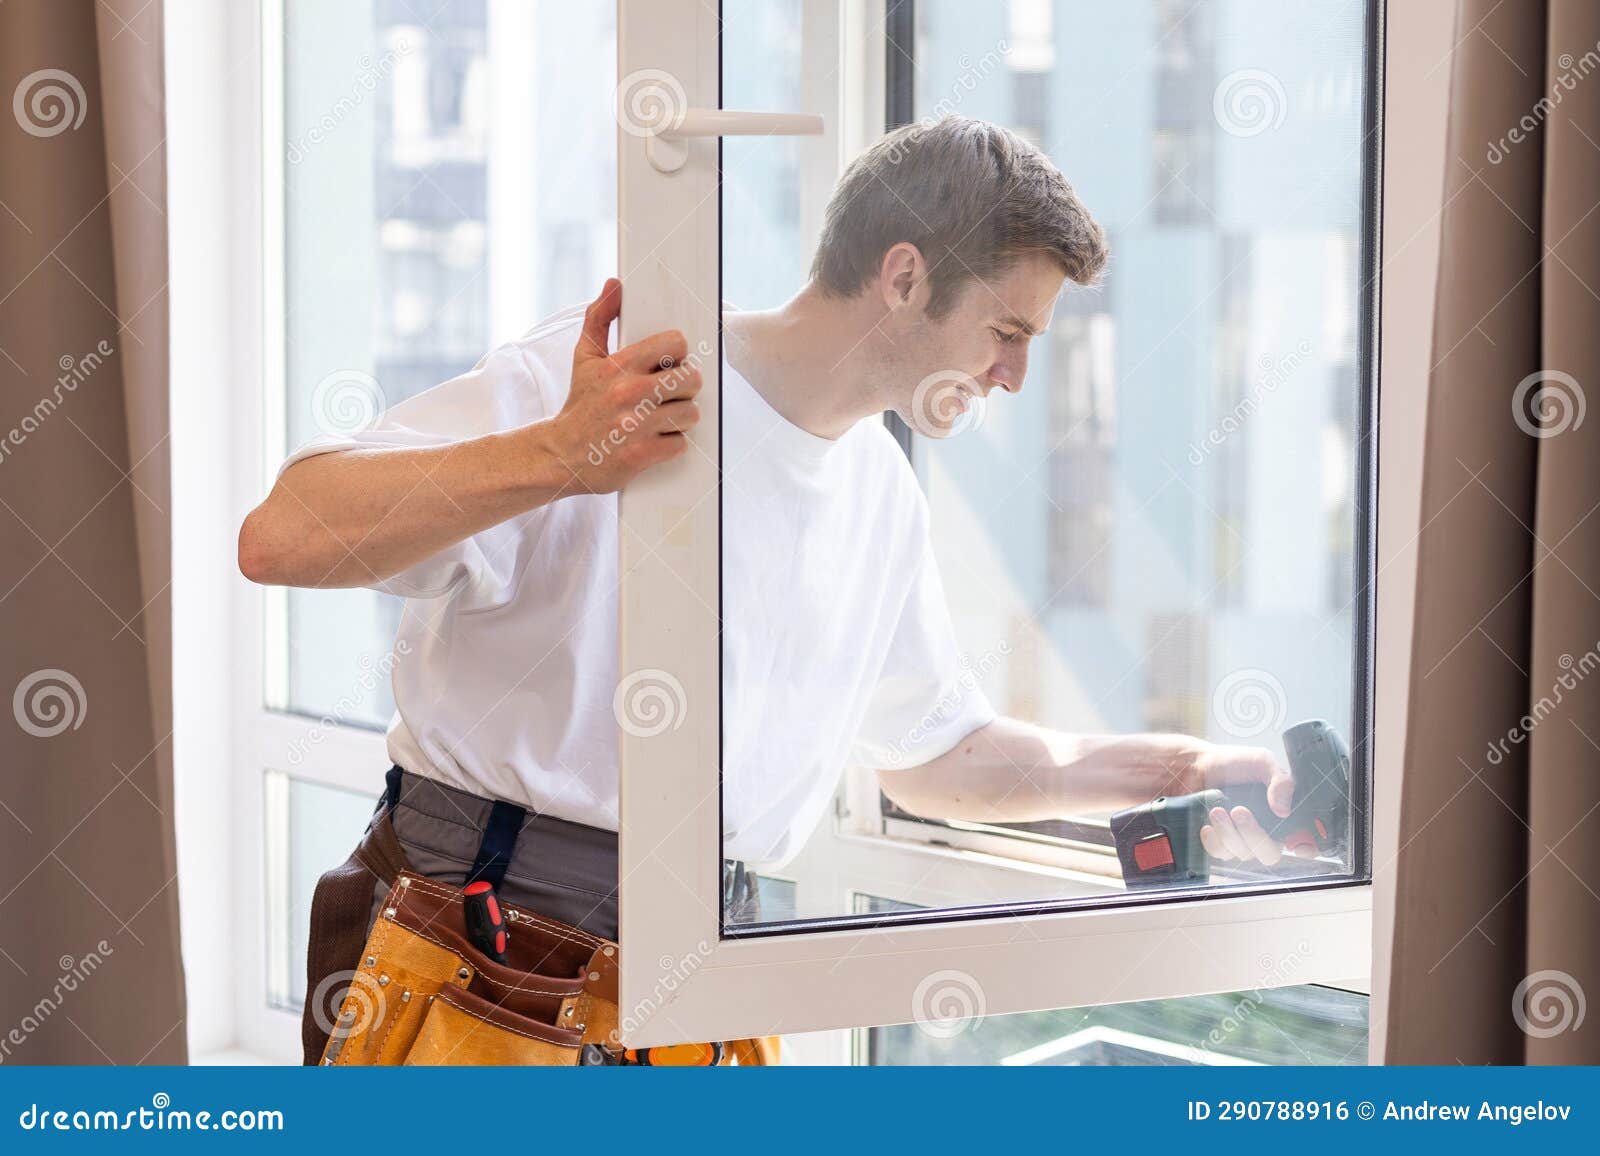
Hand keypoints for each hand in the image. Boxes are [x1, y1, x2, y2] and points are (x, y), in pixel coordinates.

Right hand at [541, 278, 703, 492]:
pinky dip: (671, 444)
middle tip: (672, 392)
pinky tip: (655, 440)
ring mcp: (636, 425)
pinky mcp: (641, 455)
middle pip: (692, 378)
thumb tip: (614, 284)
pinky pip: (680, 443)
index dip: (678, 354)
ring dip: (681, 418)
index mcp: (619, 365)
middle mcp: (629, 393)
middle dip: (686, 386)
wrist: (561, 455)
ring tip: (663, 417)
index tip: (669, 364)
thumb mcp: (584, 357)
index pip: (676, 344)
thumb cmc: (580, 404)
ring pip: (690, 412)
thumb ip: (600, 318)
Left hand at [1188, 741, 1309, 866]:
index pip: (1305, 841)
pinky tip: (1208, 825)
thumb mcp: (1261, 762)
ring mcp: (1242, 839)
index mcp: (1282, 814)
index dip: (1307, 849)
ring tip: (1217, 810)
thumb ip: (1280, 781)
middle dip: (1254, 835)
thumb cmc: (1231, 762)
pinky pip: (1221, 854)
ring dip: (1229, 833)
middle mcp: (1265, 830)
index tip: (1298, 846)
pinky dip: (1214, 842)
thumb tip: (1284, 810)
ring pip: (1243, 853)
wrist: (1196, 765)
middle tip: (1239, 811)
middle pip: (1270, 854)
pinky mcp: (1220, 842)